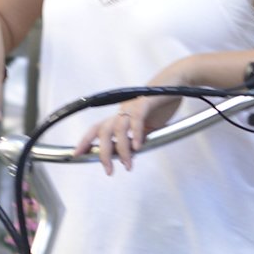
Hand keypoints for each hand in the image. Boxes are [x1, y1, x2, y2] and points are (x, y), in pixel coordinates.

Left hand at [72, 67, 188, 173]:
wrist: (177, 83)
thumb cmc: (162, 104)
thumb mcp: (148, 127)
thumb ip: (137, 139)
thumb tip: (129, 154)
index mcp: (120, 116)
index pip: (97, 129)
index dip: (85, 141)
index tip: (77, 155)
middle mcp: (122, 111)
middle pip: (103, 131)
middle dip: (103, 152)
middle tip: (109, 170)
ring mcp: (132, 106)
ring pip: (118, 129)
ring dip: (122, 149)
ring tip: (129, 164)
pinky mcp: (145, 103)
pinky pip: (136, 119)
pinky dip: (135, 134)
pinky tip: (138, 146)